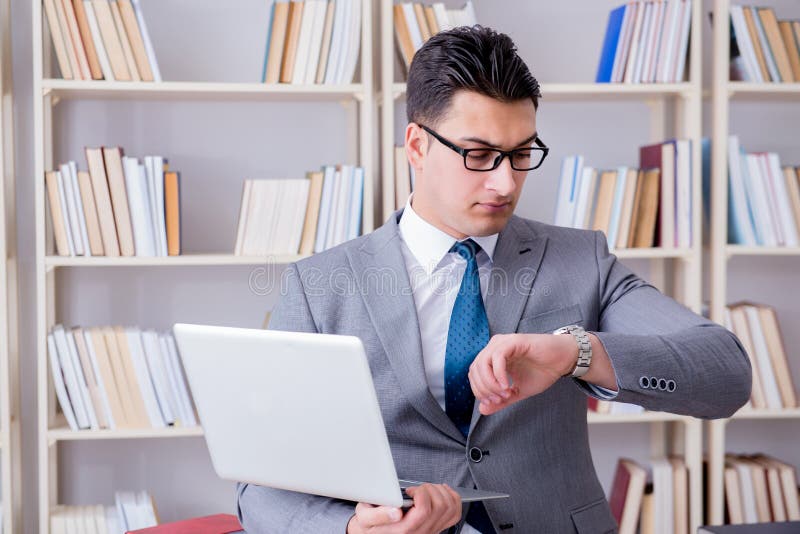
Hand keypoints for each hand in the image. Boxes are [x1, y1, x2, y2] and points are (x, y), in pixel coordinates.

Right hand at [346, 483, 460, 533]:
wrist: (373, 533)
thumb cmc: (370, 525)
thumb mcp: (365, 518)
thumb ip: (377, 515)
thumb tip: (396, 512)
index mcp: (404, 529)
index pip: (424, 510)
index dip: (421, 493)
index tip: (409, 490)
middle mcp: (421, 532)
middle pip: (440, 507)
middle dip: (430, 489)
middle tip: (417, 488)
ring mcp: (430, 530)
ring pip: (450, 509)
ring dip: (442, 492)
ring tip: (427, 489)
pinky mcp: (436, 527)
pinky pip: (454, 514)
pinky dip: (452, 498)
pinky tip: (440, 492)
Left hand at [468, 333, 576, 415]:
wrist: (564, 360)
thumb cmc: (542, 372)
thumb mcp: (518, 391)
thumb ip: (500, 400)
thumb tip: (482, 410)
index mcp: (492, 357)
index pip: (474, 374)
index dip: (479, 391)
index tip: (495, 402)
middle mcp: (494, 347)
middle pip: (475, 369)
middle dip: (484, 389)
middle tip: (501, 399)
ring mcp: (503, 342)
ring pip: (482, 363)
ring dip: (491, 383)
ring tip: (506, 393)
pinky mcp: (514, 341)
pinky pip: (498, 357)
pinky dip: (499, 374)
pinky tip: (508, 385)